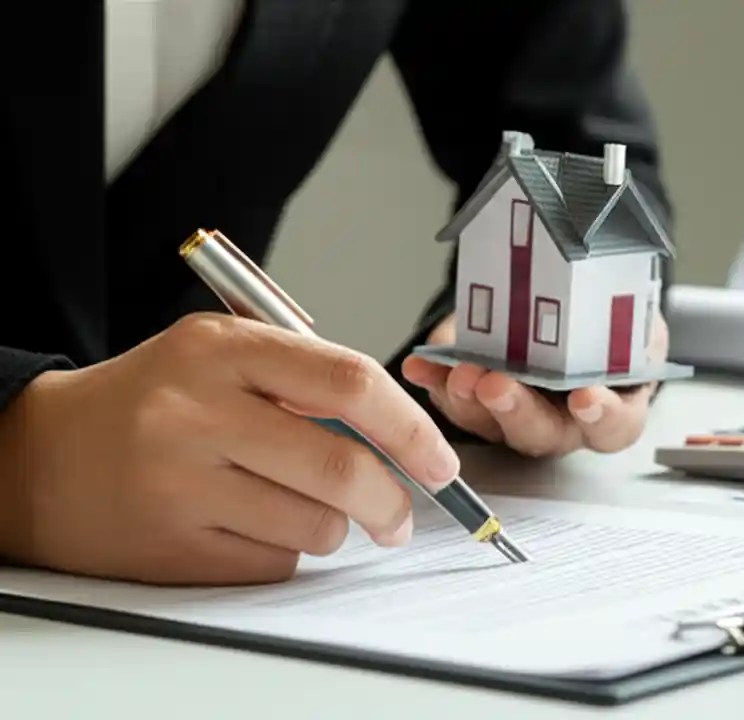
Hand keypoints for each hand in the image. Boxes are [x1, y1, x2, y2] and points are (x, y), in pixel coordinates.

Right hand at [0, 313, 459, 584]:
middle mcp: (197, 410)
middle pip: (342, 468)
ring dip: (333, 527)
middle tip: (400, 516)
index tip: (439, 460)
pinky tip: (248, 525)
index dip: (411, 427)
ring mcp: (180, 482)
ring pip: (315, 525)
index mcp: (221, 348)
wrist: (42, 456)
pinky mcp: (170, 545)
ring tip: (297, 506)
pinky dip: (285, 551)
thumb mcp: (220, 356)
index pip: (350, 382)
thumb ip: (306, 381)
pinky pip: (273, 562)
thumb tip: (403, 439)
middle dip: (392, 501)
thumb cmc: (153, 401)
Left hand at [401, 311, 667, 457]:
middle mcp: (563, 421)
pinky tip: (422, 366)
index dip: (602, 417)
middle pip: (542, 433)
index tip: (585, 398)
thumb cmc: (608, 318)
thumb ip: (628, 315)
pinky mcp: (477, 400)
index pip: (614, 426)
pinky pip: (454, 399)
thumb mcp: (631, 313)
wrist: (571, 304)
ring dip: (470, 401)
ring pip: (491, 423)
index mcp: (611, 405)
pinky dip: (436, 380)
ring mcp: (515, 416)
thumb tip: (613, 286)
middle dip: (516, 410)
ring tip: (457, 374)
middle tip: (497, 386)